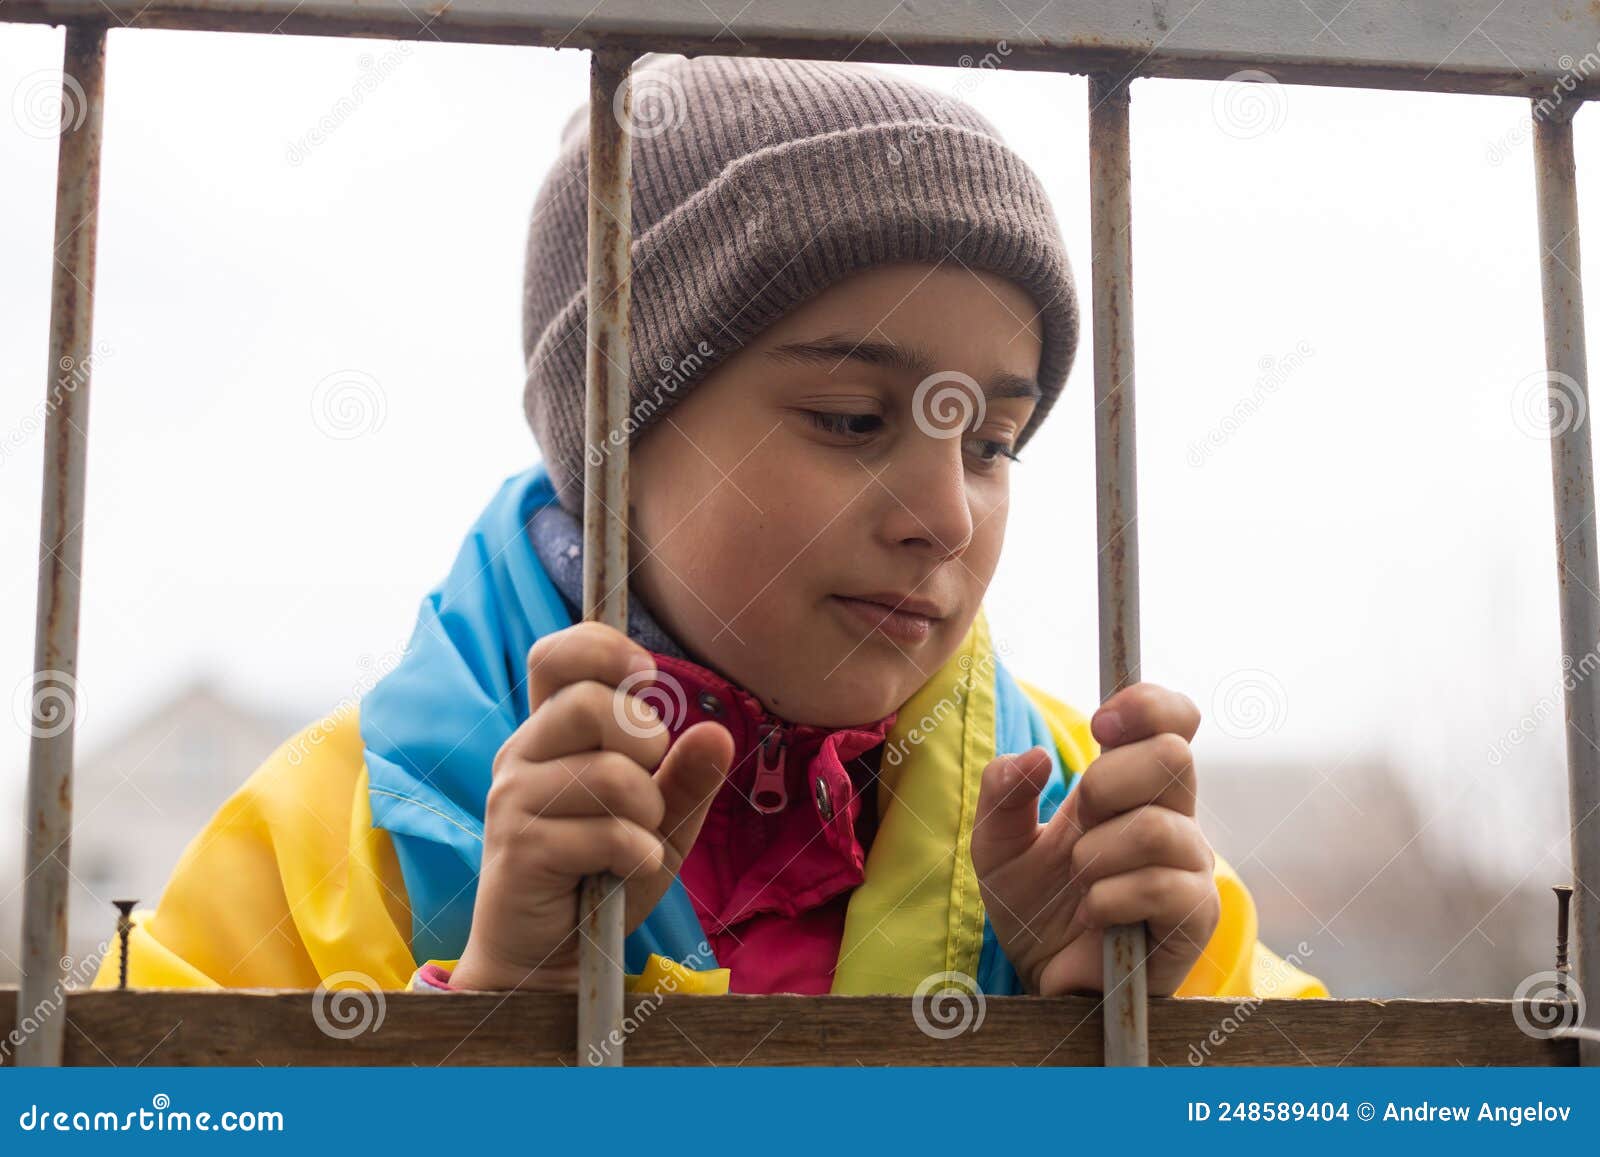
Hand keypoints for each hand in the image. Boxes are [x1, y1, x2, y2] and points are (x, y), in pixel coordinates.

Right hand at [450, 621, 733, 991]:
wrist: (547, 957)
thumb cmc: (600, 873)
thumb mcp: (660, 821)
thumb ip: (686, 777)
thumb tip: (717, 732)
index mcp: (550, 730)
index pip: (556, 653)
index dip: (604, 649)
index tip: (646, 680)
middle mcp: (523, 753)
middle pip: (586, 703)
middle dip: (644, 741)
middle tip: (647, 783)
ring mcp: (514, 798)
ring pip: (607, 773)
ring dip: (647, 812)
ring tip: (637, 839)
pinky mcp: (519, 848)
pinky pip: (607, 834)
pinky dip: (638, 856)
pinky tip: (626, 871)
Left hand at [970, 682, 1218, 995]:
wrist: (1041, 979)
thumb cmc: (1031, 905)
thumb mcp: (995, 844)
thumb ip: (1001, 794)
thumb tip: (1032, 757)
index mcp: (1131, 786)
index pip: (1174, 719)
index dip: (1148, 705)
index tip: (1099, 724)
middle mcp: (1171, 816)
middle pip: (1174, 755)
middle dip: (1110, 780)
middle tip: (1081, 815)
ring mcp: (1189, 866)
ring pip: (1161, 827)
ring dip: (1099, 854)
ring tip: (1081, 882)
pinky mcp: (1194, 917)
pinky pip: (1163, 886)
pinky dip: (1111, 898)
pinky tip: (1094, 913)